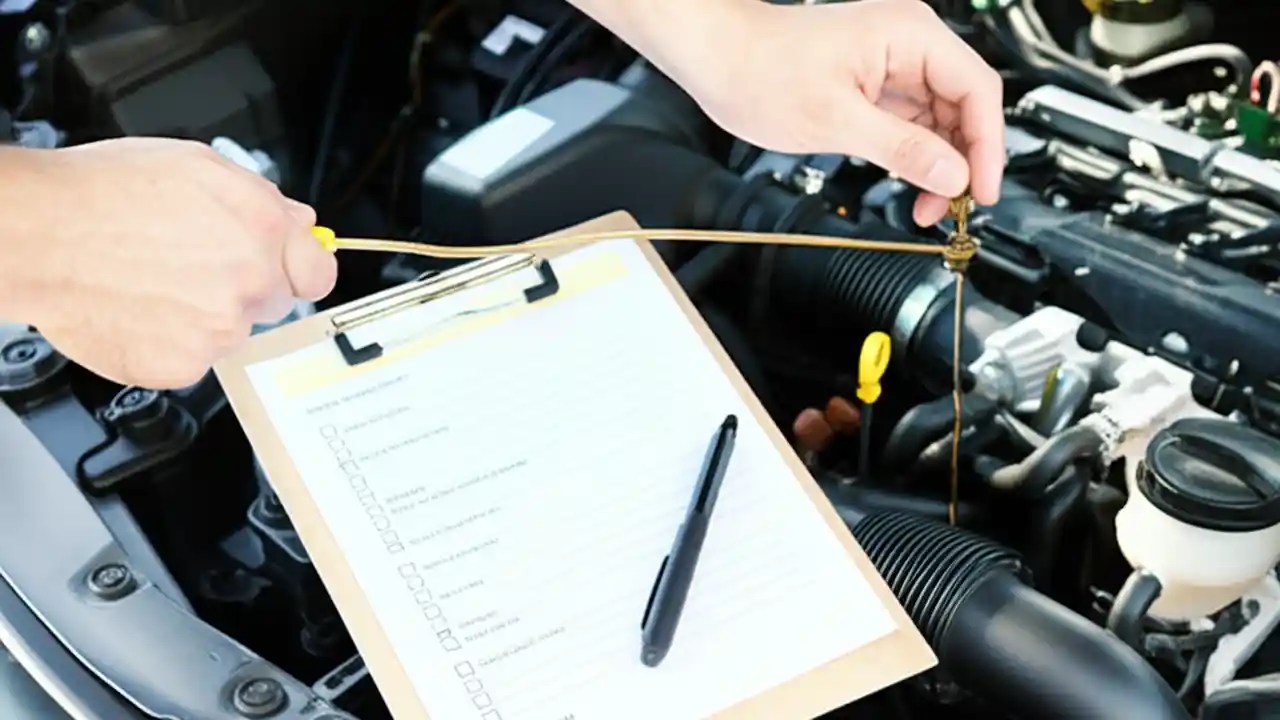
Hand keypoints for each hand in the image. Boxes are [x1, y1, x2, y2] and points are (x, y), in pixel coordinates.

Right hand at [0, 138, 336, 388]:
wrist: (37, 235)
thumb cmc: (103, 193)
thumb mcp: (198, 166)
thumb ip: (261, 199)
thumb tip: (298, 221)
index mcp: (262, 231)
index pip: (318, 272)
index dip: (298, 268)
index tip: (283, 269)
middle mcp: (248, 283)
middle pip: (273, 302)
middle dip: (244, 287)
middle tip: (192, 266)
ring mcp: (218, 330)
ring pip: (231, 331)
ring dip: (206, 315)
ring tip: (154, 282)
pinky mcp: (183, 365)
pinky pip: (194, 358)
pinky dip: (172, 342)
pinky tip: (140, 308)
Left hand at [580, 0, 1005, 225]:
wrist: (716, 58)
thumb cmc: (760, 68)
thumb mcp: (837, 121)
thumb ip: (902, 149)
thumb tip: (951, 175)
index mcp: (910, 35)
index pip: (977, 90)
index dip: (987, 146)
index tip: (982, 190)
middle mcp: (907, 43)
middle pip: (963, 107)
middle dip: (961, 161)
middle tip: (951, 208)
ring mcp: (890, 64)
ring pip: (938, 119)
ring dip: (937, 164)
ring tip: (926, 206)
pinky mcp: (872, 84)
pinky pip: (910, 122)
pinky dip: (913, 154)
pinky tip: (908, 183)